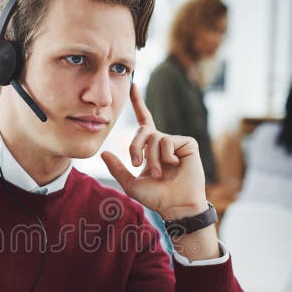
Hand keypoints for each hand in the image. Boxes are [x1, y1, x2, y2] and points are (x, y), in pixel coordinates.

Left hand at [101, 83, 207, 219]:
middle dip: (135, 146)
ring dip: (152, 158)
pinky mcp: (188, 143)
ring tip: (159, 174)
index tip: (133, 85)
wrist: (176, 206)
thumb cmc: (156, 197)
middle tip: (136, 164)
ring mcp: (176, 142)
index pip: (144, 120)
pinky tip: (175, 166)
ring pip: (155, 138)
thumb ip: (117, 168)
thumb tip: (103, 152)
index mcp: (150, 147)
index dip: (138, 102)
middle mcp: (163, 141)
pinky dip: (166, 156)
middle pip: (143, 130)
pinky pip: (168, 141)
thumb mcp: (130, 183)